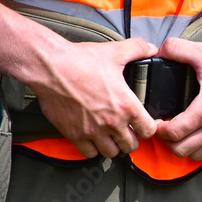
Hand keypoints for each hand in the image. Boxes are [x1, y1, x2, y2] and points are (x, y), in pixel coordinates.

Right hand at [28, 37, 159, 158]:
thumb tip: (151, 48)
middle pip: (131, 146)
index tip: (142, 125)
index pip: (148, 131)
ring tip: (110, 136)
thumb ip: (137, 49)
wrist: (50, 67)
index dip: (148, 129)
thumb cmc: (80, 60)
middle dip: (131, 139)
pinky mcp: (75, 135)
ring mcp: (93, 131)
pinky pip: (90, 153)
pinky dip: (93, 149)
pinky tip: (93, 138)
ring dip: (113, 146)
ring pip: (112, 152)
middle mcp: (112, 122)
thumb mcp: (114, 52)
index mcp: (126, 105)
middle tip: (126, 131)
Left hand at [154, 38, 201, 160]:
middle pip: (182, 150)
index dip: (159, 130)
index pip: (174, 132)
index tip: (157, 122)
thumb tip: (158, 51)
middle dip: (169, 141)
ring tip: (183, 133)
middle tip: (167, 128)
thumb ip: (178, 49)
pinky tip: (201, 136)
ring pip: (197, 156)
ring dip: (186, 147)